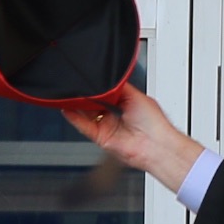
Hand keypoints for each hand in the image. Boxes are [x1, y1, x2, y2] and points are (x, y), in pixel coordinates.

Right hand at [64, 82, 207, 193]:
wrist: (155, 145)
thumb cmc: (154, 123)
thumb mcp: (136, 95)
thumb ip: (119, 86)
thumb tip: (107, 78)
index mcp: (125, 104)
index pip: (104, 93)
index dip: (96, 87)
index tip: (87, 79)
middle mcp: (115, 116)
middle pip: (93, 103)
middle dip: (84, 95)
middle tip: (76, 86)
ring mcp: (107, 127)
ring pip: (86, 114)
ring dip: (76, 105)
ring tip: (68, 95)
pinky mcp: (101, 137)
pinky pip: (84, 126)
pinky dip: (74, 118)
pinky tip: (67, 109)